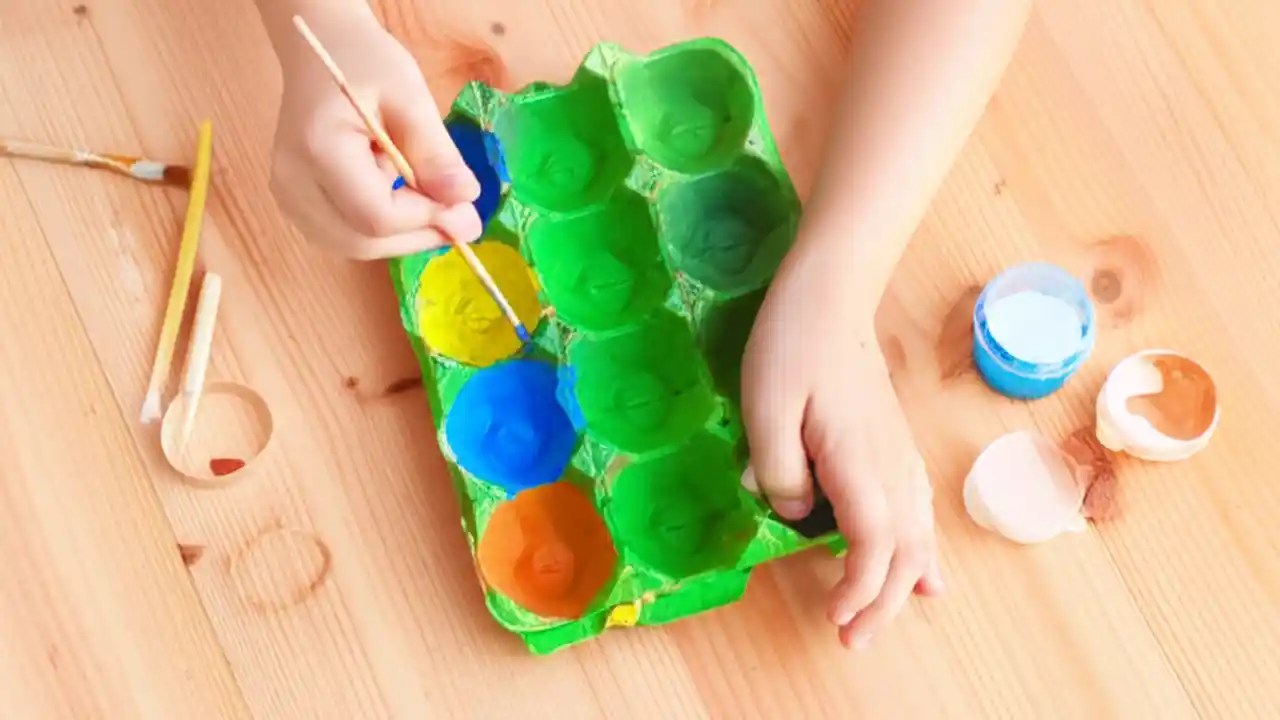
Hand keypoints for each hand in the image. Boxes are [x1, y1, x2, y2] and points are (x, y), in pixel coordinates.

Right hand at [266, 6, 481, 258]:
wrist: (320, 53)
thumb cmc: (364, 64)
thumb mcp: (410, 97)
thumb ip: (435, 152)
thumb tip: (465, 200)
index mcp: (319, 150)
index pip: (376, 215)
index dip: (426, 219)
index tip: (465, 206)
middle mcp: (292, 183)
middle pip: (362, 241)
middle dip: (418, 236)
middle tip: (463, 219)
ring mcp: (288, 197)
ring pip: (353, 247)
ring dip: (402, 238)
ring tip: (433, 204)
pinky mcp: (295, 204)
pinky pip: (343, 236)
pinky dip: (381, 232)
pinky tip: (401, 202)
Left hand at [740, 240, 943, 649]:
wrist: (830, 295)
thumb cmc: (792, 344)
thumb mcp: (765, 407)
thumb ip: (779, 470)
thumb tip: (800, 515)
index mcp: (858, 460)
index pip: (875, 544)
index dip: (860, 589)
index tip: (834, 616)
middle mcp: (890, 464)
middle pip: (904, 551)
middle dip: (882, 603)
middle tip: (852, 640)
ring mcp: (898, 453)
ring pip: (918, 533)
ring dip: (904, 583)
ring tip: (884, 621)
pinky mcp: (893, 444)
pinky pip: (919, 510)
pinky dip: (922, 549)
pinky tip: (927, 571)